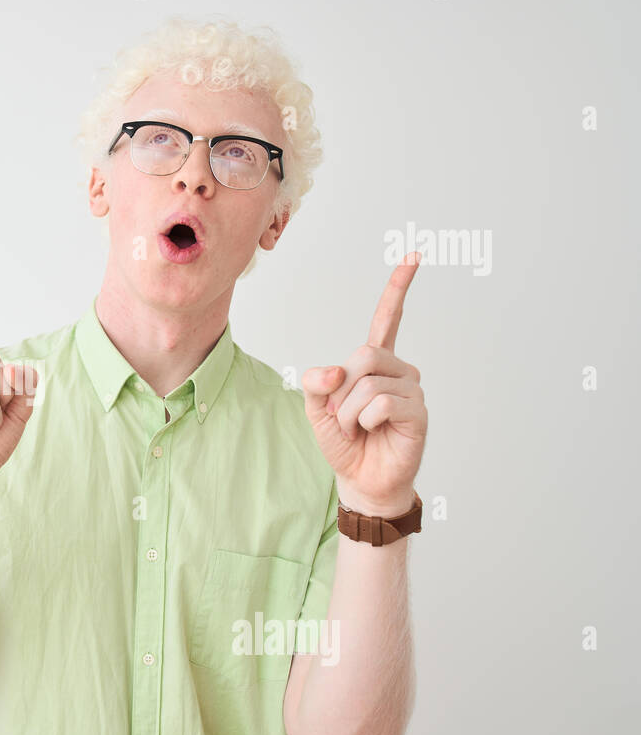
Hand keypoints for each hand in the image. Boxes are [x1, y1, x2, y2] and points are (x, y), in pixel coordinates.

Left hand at [301, 253, 426, 515]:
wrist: (360, 479)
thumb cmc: (343, 442)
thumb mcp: (316, 409)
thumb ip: (316, 383)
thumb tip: (336, 371)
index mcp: (374, 363)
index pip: (388, 319)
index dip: (398, 288)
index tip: (414, 256)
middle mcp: (397, 370)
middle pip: (364, 354)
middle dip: (341, 388)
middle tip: (342, 414)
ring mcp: (411, 389)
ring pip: (368, 381)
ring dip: (350, 410)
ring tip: (357, 428)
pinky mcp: (418, 412)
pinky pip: (381, 403)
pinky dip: (364, 420)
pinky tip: (372, 432)